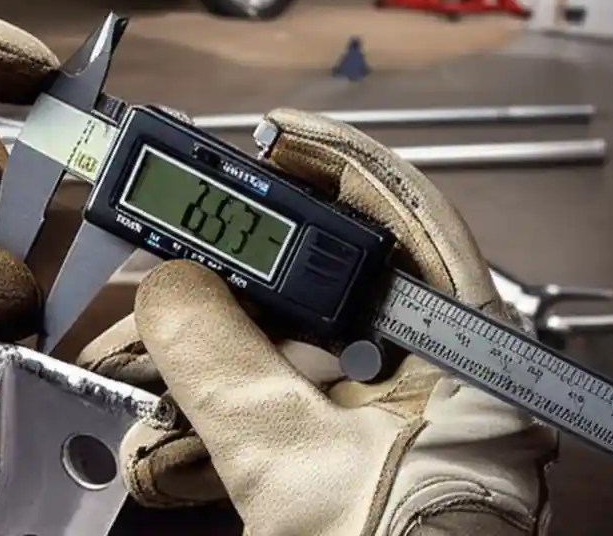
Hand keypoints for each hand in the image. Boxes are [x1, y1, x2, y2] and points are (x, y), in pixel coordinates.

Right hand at [78, 108, 557, 535]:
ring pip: (282, 355)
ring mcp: (386, 424)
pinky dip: (211, 425)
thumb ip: (220, 364)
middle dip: (227, 293)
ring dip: (201, 374)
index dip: (335, 168)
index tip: (263, 145)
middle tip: (166, 271)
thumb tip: (168, 289)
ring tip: (144, 387)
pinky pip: (269, 412)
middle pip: (325, 286)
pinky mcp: (341, 461)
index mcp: (469, 362)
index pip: (410, 218)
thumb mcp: (290, 466)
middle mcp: (434, 382)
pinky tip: (169, 454)